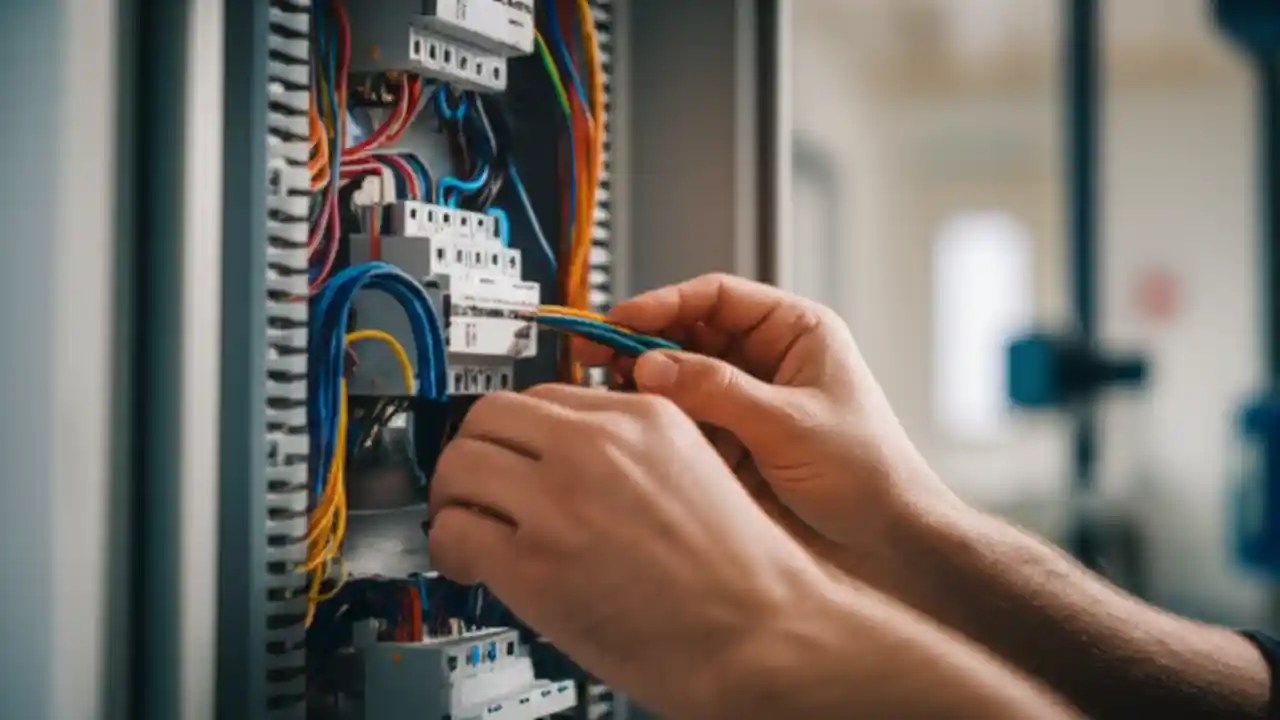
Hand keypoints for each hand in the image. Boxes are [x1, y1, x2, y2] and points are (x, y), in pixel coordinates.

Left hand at [426, 385, 836, 718]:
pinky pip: (455, 531)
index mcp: (643, 416)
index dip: (518, 433)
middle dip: (474, 452)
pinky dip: (451, 549)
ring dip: (454, 498)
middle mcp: (598, 445)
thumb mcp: (697, 470)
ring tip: (467, 526)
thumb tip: (564, 463)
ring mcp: (561, 499)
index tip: (509, 455)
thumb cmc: (743, 571)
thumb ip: (630, 454)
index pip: (543, 396)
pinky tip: (469, 566)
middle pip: (488, 416)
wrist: (766, 631)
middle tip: (476, 488)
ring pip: (459, 466)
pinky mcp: (534, 560)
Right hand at [577, 274, 961, 570]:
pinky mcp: (734, 441)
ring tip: (609, 396)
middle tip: (594, 354)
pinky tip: (637, 429)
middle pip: (691, 334)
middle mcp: (768, 360)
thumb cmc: (868, 473)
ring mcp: (748, 400)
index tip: (621, 320)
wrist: (887, 542)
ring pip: (682, 377)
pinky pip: (686, 420)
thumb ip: (717, 390)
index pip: (717, 297)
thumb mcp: (790, 423)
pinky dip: (659, 422)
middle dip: (644, 343)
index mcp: (796, 332)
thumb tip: (651, 364)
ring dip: (646, 385)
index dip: (665, 303)